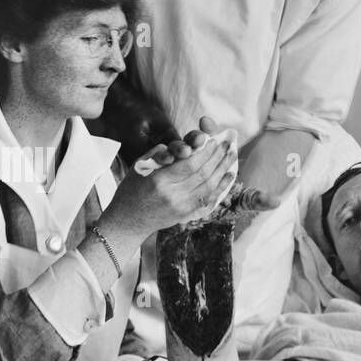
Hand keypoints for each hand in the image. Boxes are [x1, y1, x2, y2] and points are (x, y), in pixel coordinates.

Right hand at [107, 116, 237, 235]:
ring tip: (231, 155)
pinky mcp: (187, 215)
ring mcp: (182, 208)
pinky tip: (229, 175)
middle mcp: (173, 195)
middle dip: (218, 157)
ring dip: (223, 169)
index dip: (205, 151)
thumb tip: (186, 145)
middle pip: (203, 174)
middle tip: (227, 144)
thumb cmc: (133, 188)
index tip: (213, 140)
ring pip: (209, 186)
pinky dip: (221, 186)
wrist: (129, 220)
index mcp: (159, 180)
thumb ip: (161, 154)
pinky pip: (209, 199)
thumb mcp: (140, 166)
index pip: (190, 164)